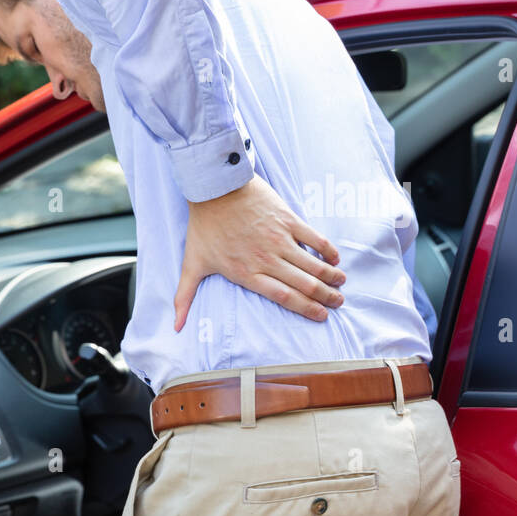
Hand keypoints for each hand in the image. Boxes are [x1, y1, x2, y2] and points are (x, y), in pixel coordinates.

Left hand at [174, 175, 346, 330]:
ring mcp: (279, 239)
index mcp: (247, 274)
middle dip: (326, 297)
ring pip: (312, 265)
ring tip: (341, 284)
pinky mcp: (287, 219)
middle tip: (338, 302)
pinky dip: (327, 250)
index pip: (284, 298)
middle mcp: (266, 259)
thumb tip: (175, 327)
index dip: (306, 309)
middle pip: (304, 284)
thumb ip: (185, 297)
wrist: (213, 188)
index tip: (321, 317)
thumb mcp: (192, 264)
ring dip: (331, 277)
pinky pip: (314, 238)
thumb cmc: (204, 226)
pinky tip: (335, 258)